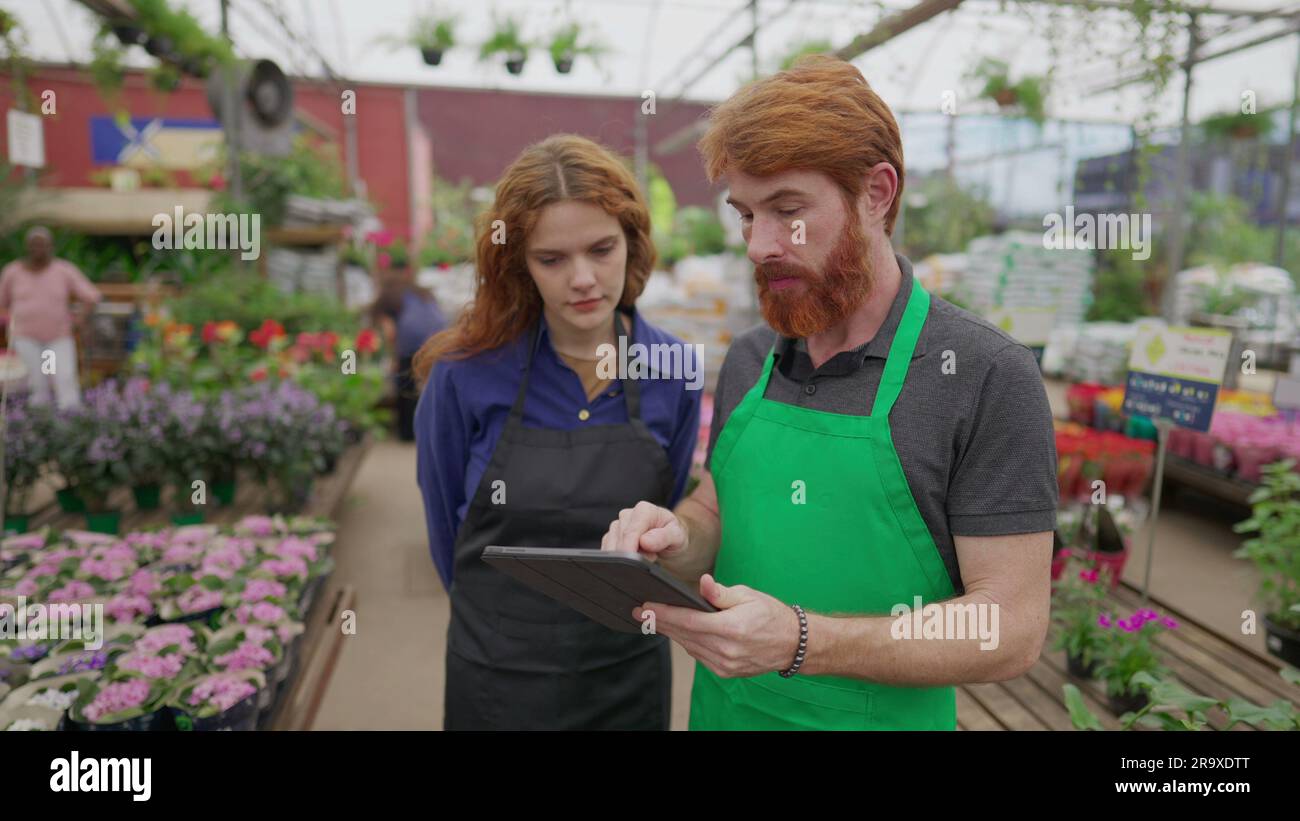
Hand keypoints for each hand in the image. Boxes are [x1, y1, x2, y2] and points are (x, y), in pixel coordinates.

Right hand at [600, 501, 686, 562]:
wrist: (670, 537)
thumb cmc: (674, 534)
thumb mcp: (677, 536)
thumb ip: (664, 537)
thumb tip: (645, 541)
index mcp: (644, 510)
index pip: (630, 533)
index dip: (631, 550)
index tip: (638, 562)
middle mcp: (628, 514)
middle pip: (620, 541)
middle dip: (634, 555)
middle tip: (652, 556)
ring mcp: (618, 524)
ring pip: (612, 546)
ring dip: (627, 557)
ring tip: (646, 554)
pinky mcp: (612, 535)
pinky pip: (609, 549)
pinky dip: (620, 558)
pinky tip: (635, 555)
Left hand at [637, 574, 799, 678]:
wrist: (792, 644)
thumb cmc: (772, 615)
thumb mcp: (748, 595)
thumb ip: (721, 593)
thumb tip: (703, 583)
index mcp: (731, 628)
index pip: (687, 620)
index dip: (663, 613)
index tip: (645, 606)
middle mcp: (726, 650)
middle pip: (683, 634)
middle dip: (660, 622)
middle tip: (641, 611)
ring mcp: (725, 664)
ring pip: (688, 646)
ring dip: (671, 633)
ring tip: (656, 619)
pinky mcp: (725, 671)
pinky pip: (698, 655)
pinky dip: (688, 643)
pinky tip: (680, 632)